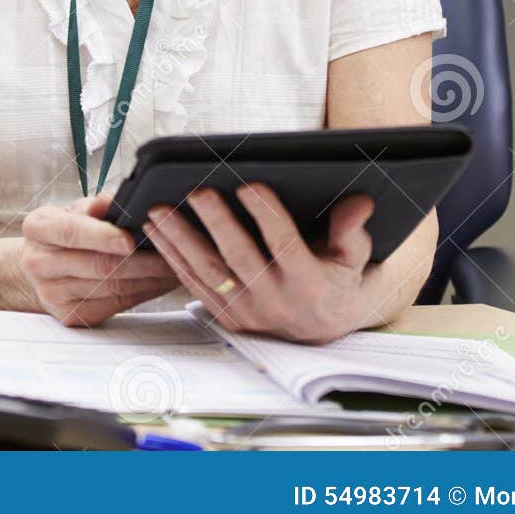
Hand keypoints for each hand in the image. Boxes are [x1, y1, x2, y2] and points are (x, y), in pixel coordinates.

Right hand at [20, 194, 179, 326]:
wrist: (40, 268)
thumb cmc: (64, 232)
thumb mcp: (74, 209)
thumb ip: (97, 205)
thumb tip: (117, 200)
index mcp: (38, 228)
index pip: (72, 232)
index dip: (103, 236)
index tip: (131, 239)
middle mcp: (39, 263)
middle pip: (98, 265)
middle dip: (141, 260)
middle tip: (172, 250)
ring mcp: (52, 294)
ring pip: (112, 288)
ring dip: (150, 278)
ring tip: (174, 265)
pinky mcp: (70, 316)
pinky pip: (116, 304)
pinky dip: (144, 292)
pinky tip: (159, 281)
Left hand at [142, 183, 375, 343]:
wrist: (323, 328)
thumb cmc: (336, 278)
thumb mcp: (354, 258)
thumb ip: (352, 230)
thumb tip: (358, 201)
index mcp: (309, 284)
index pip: (285, 244)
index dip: (267, 215)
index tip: (249, 185)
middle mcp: (275, 301)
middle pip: (239, 257)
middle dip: (216, 222)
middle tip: (196, 190)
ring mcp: (247, 312)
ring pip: (208, 271)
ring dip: (180, 238)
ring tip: (159, 208)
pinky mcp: (226, 316)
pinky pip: (194, 284)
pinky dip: (172, 257)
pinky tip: (156, 230)